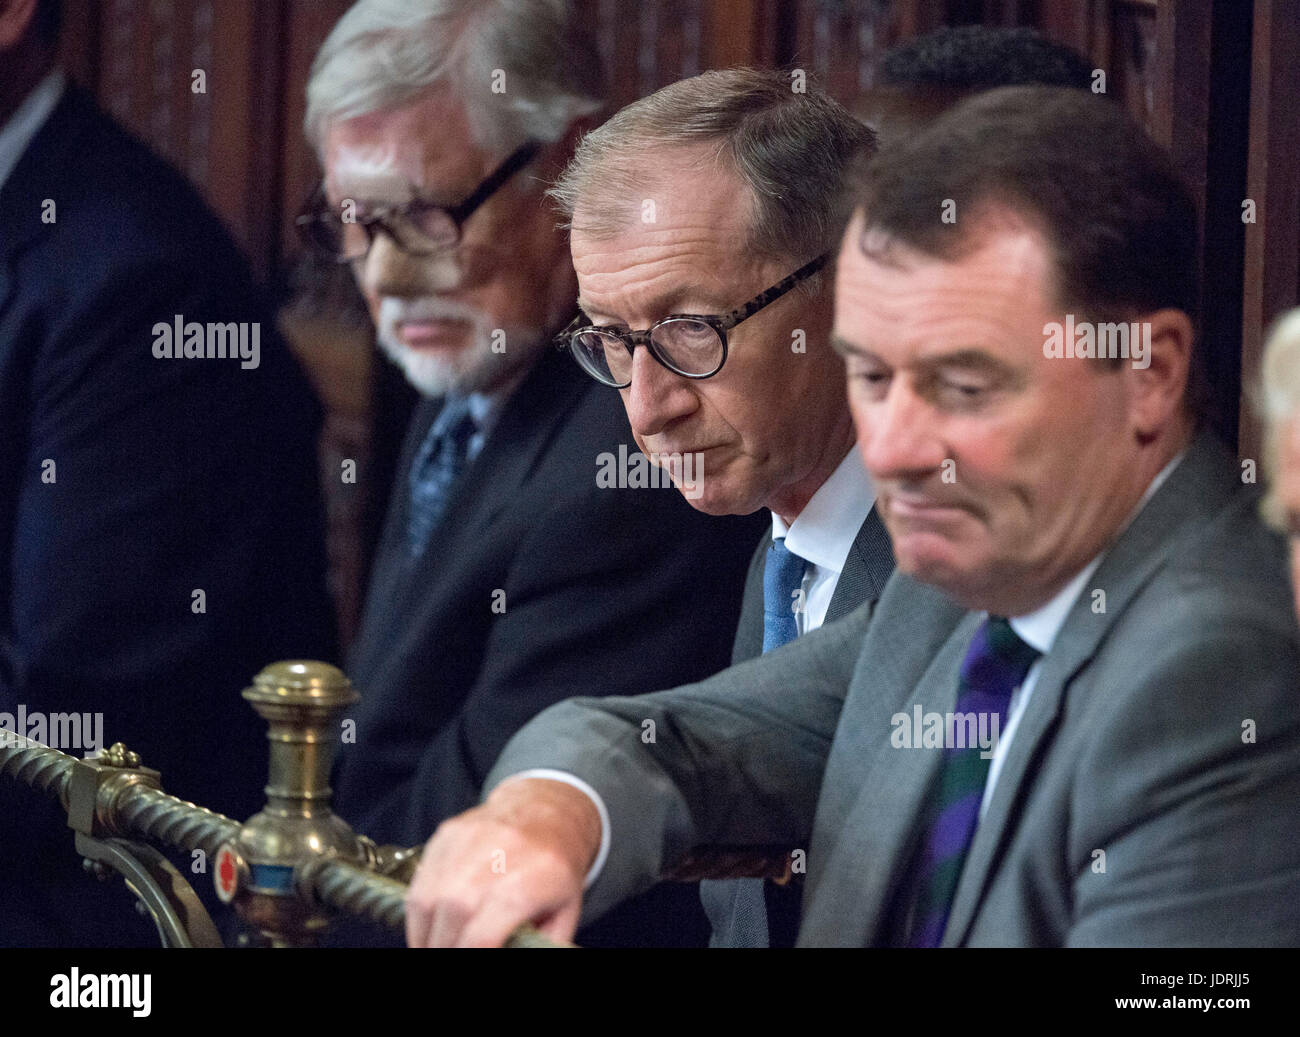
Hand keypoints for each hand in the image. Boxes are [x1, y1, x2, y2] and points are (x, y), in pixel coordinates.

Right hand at [404, 777, 601, 946]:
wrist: (549, 811)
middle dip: (442, 947)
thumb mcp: (564, 913)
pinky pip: (421, 880)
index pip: (482, 934)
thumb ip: (537, 944)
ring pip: (427, 899)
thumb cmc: (556, 867)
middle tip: (445, 956)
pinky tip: (428, 924)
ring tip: (431, 946)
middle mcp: (497, 855)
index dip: (467, 955)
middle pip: (451, 915)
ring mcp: (469, 839)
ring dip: (423, 933)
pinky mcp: (449, 833)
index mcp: (531, 882)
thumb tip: (512, 963)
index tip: (463, 960)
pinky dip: (419, 909)